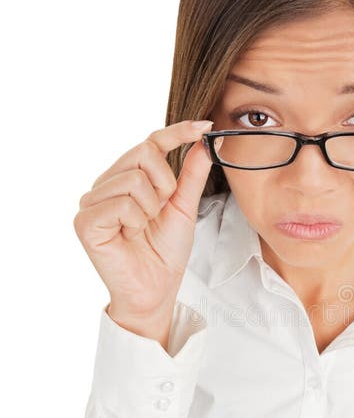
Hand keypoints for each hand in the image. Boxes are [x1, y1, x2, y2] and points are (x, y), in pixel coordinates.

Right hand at [73, 119, 217, 318]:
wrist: (155, 290)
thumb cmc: (165, 253)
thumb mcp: (184, 207)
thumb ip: (191, 174)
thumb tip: (203, 141)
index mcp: (125, 178)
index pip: (150, 143)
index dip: (177, 132)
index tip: (204, 126)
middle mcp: (105, 185)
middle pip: (143, 154)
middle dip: (165, 185)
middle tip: (159, 212)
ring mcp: (91, 202)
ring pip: (135, 180)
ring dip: (151, 208)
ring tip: (142, 228)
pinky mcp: (85, 221)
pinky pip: (122, 204)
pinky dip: (135, 221)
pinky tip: (130, 236)